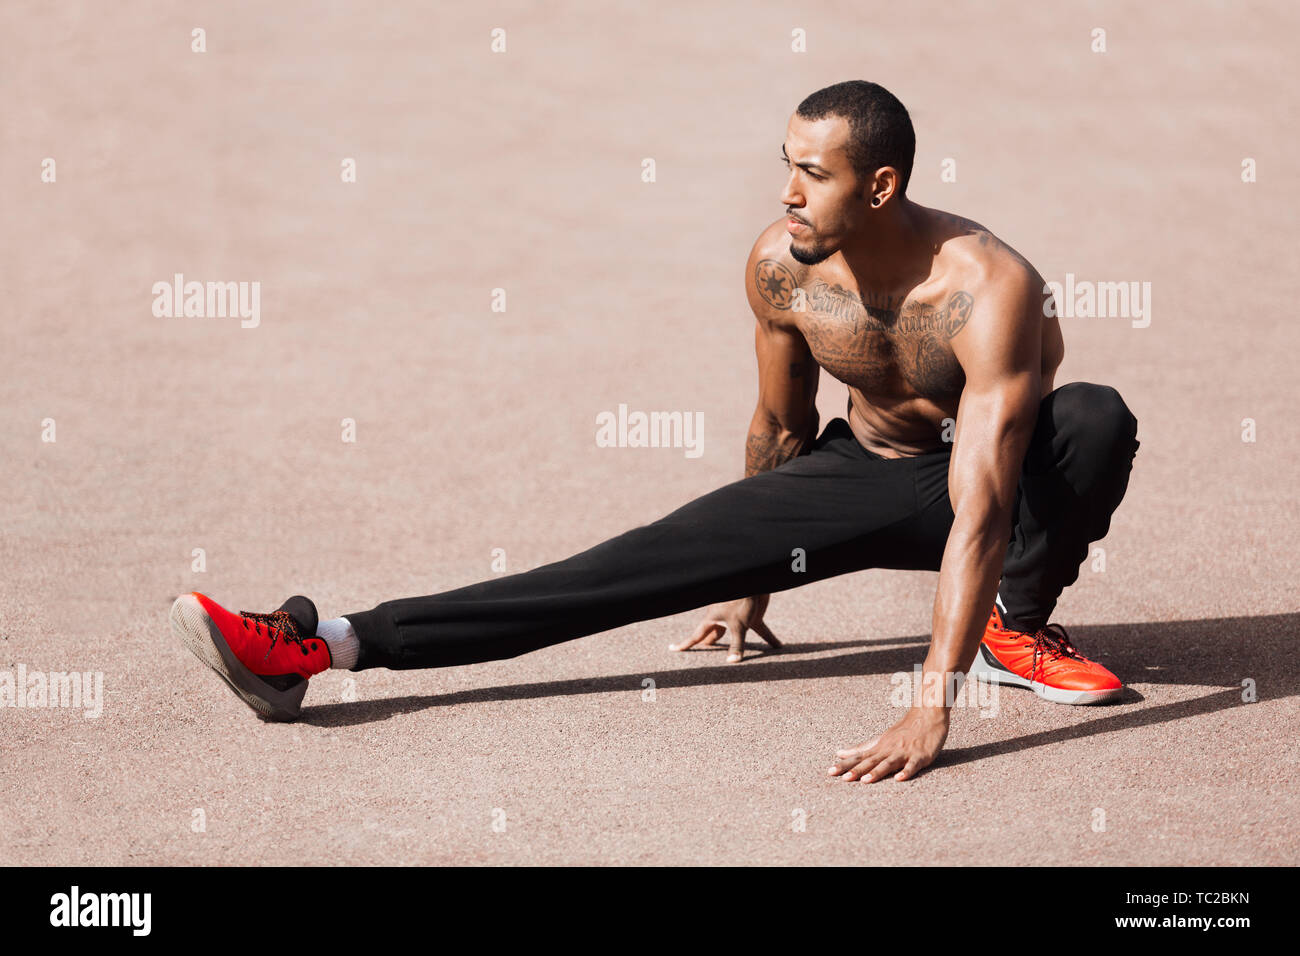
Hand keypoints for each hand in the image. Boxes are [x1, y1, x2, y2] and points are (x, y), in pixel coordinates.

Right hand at [669, 594, 780, 662]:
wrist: (755, 581)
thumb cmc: (743, 599)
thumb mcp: (740, 625)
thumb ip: (736, 644)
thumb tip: (732, 662)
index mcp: (713, 619)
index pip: (696, 636)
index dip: (684, 644)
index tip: (672, 649)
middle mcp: (723, 619)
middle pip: (713, 636)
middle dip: (709, 644)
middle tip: (702, 654)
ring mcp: (737, 618)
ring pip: (733, 634)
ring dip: (735, 644)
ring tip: (733, 655)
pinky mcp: (752, 617)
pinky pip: (759, 630)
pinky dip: (768, 639)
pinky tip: (778, 646)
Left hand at [828, 707, 949, 782]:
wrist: (927, 715)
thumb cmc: (903, 730)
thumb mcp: (880, 739)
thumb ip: (861, 748)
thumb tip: (839, 753)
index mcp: (879, 747)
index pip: (858, 757)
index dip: (844, 765)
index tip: (830, 772)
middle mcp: (888, 750)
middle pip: (870, 761)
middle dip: (856, 770)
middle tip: (843, 779)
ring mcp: (904, 753)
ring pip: (888, 763)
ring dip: (877, 772)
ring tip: (865, 781)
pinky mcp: (920, 756)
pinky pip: (912, 765)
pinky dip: (906, 772)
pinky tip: (899, 779)